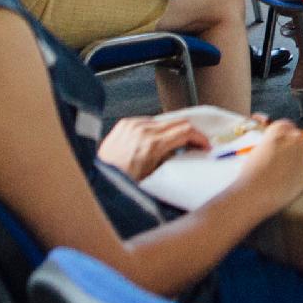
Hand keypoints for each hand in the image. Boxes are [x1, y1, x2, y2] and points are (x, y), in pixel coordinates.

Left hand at [97, 114, 213, 181]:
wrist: (98, 180)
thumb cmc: (122, 182)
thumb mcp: (154, 175)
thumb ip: (173, 159)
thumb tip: (185, 152)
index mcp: (152, 144)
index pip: (186, 130)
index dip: (200, 137)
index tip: (204, 145)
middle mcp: (142, 130)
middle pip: (178, 122)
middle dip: (190, 133)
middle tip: (195, 144)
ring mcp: (132, 125)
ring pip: (164, 120)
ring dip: (173, 130)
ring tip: (175, 144)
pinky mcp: (125, 123)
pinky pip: (148, 121)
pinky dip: (156, 129)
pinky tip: (156, 140)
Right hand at [219, 120, 302, 210]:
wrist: (252, 194)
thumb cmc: (249, 174)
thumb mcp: (256, 149)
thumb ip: (271, 144)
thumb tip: (277, 148)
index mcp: (280, 128)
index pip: (288, 128)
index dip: (283, 141)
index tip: (280, 150)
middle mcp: (296, 136)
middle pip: (299, 141)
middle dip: (293, 151)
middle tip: (283, 166)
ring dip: (301, 163)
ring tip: (287, 178)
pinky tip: (299, 183)